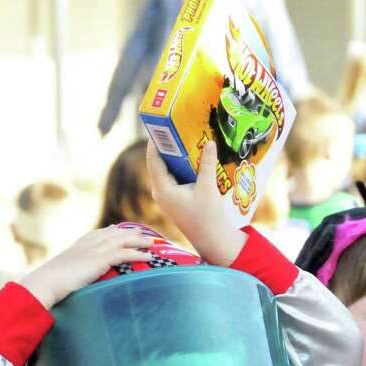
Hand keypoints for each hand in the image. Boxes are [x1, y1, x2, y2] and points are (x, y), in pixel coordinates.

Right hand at [20, 226, 154, 307]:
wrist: (47, 281)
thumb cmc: (51, 282)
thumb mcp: (62, 272)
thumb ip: (70, 270)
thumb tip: (71, 278)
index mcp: (78, 245)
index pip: (98, 233)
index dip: (110, 231)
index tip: (119, 228)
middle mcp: (88, 244)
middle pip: (115, 234)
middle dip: (130, 233)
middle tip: (144, 233)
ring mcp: (95, 250)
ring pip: (123, 241)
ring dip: (139, 241)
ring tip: (152, 243)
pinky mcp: (100, 259)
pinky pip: (125, 254)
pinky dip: (138, 254)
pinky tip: (149, 257)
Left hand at [146, 139, 244, 264]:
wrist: (212, 240)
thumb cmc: (208, 217)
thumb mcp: (208, 188)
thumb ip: (208, 164)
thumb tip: (210, 142)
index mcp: (163, 189)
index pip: (153, 159)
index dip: (156, 141)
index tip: (162, 125)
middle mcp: (160, 192)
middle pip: (159, 163)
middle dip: (167, 147)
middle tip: (177, 129)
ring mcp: (166, 197)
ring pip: (166, 171)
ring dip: (175, 158)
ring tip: (185, 141)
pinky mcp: (174, 201)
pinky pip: (173, 179)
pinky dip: (180, 168)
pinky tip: (191, 161)